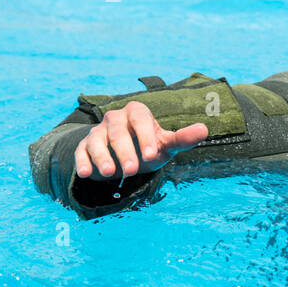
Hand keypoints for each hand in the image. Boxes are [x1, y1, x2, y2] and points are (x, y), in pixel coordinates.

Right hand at [74, 101, 208, 180]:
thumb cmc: (150, 147)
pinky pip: (82, 151)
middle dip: (125, 151)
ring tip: (110, 173)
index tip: (151, 154)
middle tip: (132, 170)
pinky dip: (83, 162)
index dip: (145, 135)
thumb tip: (205, 129)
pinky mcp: (85, 145)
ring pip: (97, 141)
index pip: (140, 119)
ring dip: (102, 157)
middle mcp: (115, 118)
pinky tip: (86, 174)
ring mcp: (98, 131)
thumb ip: (184, 138)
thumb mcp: (167, 144)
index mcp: (137, 112)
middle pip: (118, 132)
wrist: (126, 156)